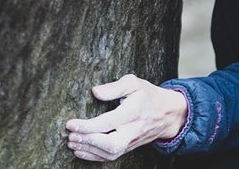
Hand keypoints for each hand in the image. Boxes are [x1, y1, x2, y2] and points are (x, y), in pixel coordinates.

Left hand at [65, 74, 187, 161]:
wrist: (167, 114)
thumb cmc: (147, 95)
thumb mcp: (134, 83)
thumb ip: (114, 87)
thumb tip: (95, 92)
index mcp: (134, 112)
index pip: (108, 123)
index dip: (87, 126)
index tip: (70, 123)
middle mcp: (133, 130)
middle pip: (111, 144)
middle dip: (88, 141)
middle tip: (70, 135)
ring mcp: (132, 141)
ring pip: (111, 153)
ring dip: (88, 150)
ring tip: (71, 142)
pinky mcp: (129, 147)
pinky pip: (112, 157)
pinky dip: (94, 157)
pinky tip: (80, 151)